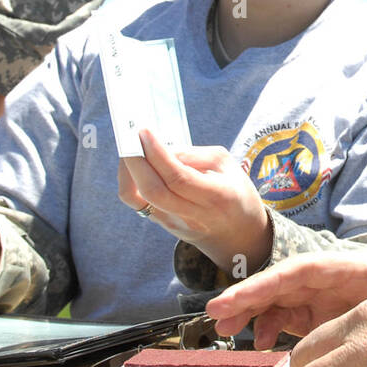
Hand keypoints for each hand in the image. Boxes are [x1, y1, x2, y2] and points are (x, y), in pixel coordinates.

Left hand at [117, 129, 269, 271]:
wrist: (238, 234)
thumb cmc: (235, 192)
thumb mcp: (228, 166)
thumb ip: (195, 155)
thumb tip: (162, 149)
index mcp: (217, 197)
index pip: (179, 177)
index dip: (158, 153)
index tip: (144, 132)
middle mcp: (194, 215)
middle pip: (154, 190)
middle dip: (135, 161)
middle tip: (129, 137)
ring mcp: (176, 223)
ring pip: (139, 199)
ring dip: (127, 170)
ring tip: (129, 149)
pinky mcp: (163, 224)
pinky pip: (137, 203)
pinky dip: (129, 181)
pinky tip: (131, 166)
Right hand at [206, 251, 366, 347]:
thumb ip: (365, 309)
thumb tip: (333, 333)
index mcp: (349, 267)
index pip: (299, 270)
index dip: (264, 284)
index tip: (234, 299)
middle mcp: (329, 279)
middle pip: (281, 283)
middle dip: (248, 297)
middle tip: (219, 316)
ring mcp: (321, 297)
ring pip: (278, 300)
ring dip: (252, 313)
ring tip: (231, 331)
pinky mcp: (316, 315)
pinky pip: (286, 318)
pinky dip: (270, 329)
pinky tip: (264, 344)